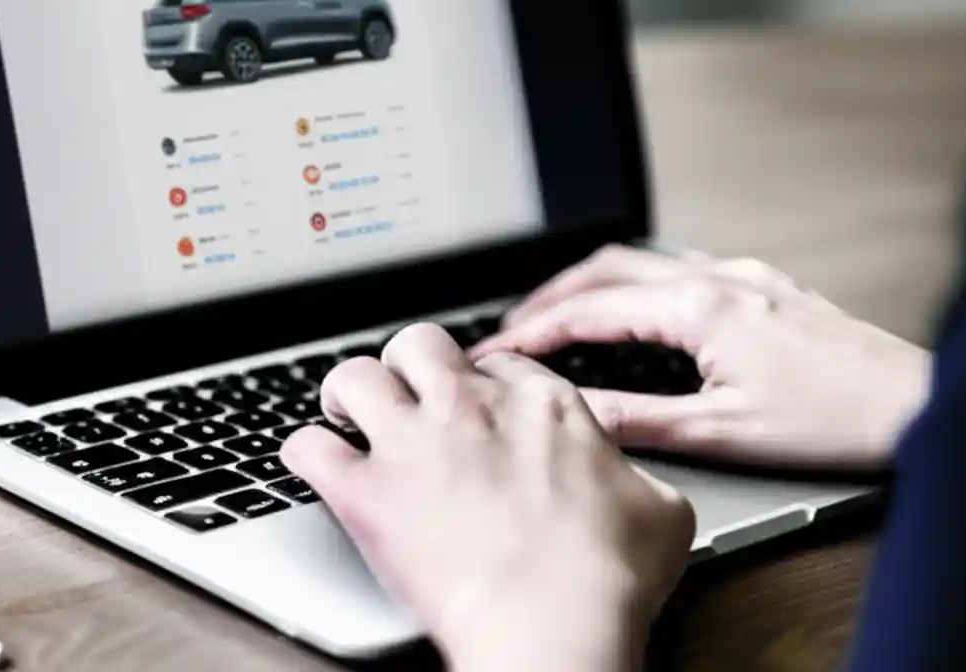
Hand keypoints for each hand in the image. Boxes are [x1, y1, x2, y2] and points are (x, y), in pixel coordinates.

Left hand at [281, 324, 694, 671]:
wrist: (555, 621)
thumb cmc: (610, 574)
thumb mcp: (660, 510)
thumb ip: (634, 478)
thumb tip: (633, 486)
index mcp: (539, 404)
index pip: (495, 363)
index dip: (480, 387)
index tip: (477, 413)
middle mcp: (469, 408)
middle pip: (418, 344)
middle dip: (409, 367)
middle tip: (409, 400)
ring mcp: (412, 444)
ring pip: (353, 374)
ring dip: (347, 394)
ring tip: (349, 416)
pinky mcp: (366, 493)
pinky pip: (306, 446)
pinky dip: (305, 453)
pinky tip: (317, 465)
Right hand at [472, 245, 931, 469]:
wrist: (917, 405)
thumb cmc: (835, 418)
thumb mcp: (720, 432)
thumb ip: (636, 419)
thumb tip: (573, 416)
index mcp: (701, 308)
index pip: (590, 310)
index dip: (534, 330)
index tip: (499, 350)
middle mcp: (720, 279)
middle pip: (607, 266)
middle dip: (550, 293)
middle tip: (513, 325)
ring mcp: (746, 277)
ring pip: (644, 262)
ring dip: (593, 285)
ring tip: (561, 317)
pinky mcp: (767, 287)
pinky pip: (681, 269)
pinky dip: (637, 286)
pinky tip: (637, 315)